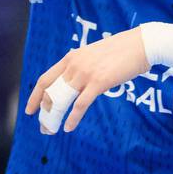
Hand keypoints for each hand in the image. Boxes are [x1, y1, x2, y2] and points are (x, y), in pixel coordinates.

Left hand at [24, 28, 149, 133]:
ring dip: (55, 117)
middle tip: (43, 126)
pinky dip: (73, 118)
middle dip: (44, 112)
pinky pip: (80, 104)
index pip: (45, 79)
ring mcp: (85, 73)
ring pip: (62, 99)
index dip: (35, 96)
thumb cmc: (121, 50)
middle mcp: (74, 65)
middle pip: (51, 92)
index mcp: (71, 58)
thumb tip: (76, 83)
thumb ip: (82, 67)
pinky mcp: (99, 82)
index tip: (30, 109)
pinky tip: (68, 127)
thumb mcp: (93, 55)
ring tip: (51, 129)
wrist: (141, 44)